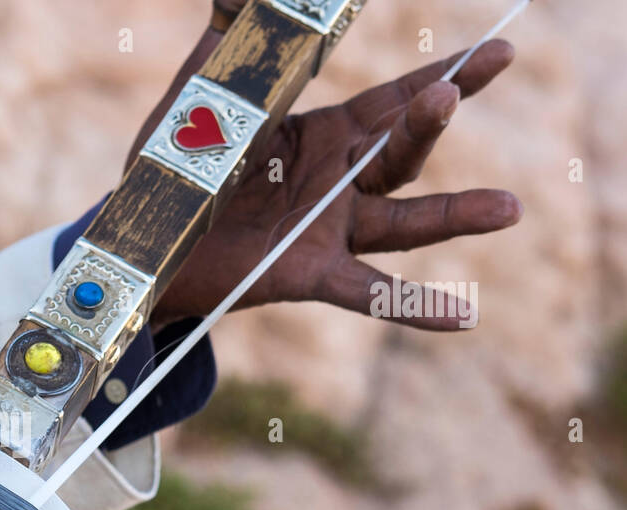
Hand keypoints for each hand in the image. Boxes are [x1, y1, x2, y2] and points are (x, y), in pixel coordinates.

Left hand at [150, 40, 522, 330]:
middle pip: (399, 151)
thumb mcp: (201, 99)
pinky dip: (410, 303)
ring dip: (454, 214)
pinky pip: (365, 290)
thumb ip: (228, 47)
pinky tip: (461, 316)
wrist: (146, 244)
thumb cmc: (177, 172)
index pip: (393, 101)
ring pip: (402, 221)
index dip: (447, 76)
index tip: (499, 53)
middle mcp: (337, 183)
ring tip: (509, 207)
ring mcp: (327, 230)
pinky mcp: (306, 272)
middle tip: (451, 93)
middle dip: (428, 122)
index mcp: (322, 136)